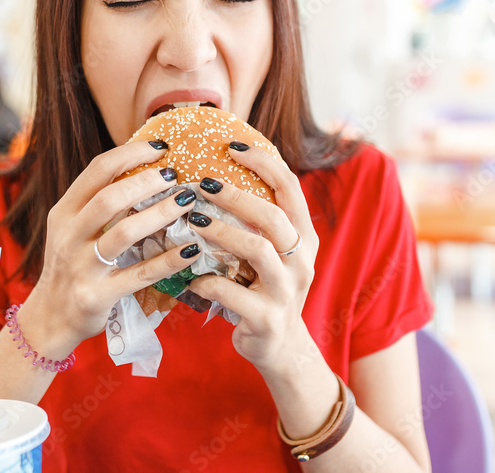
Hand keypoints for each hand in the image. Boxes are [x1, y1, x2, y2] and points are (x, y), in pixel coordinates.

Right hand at [24, 141, 201, 352]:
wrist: (51, 317)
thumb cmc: (72, 265)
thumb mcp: (73, 229)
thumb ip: (100, 203)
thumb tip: (147, 168)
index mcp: (64, 212)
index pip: (97, 171)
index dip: (130, 154)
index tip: (161, 148)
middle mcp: (70, 236)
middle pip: (110, 199)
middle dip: (146, 182)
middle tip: (176, 176)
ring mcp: (82, 267)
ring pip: (125, 233)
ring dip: (159, 214)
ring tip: (186, 203)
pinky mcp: (98, 295)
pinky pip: (141, 273)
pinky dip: (169, 260)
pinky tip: (192, 249)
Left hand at [186, 142, 318, 374]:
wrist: (279, 348)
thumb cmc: (264, 289)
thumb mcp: (272, 254)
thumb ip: (256, 222)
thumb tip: (213, 174)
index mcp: (304, 237)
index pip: (291, 188)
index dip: (264, 162)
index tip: (233, 146)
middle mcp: (301, 261)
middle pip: (273, 217)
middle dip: (236, 196)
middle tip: (202, 184)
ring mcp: (287, 291)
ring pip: (257, 250)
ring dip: (220, 232)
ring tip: (193, 221)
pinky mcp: (267, 319)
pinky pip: (232, 293)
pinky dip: (206, 282)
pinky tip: (189, 278)